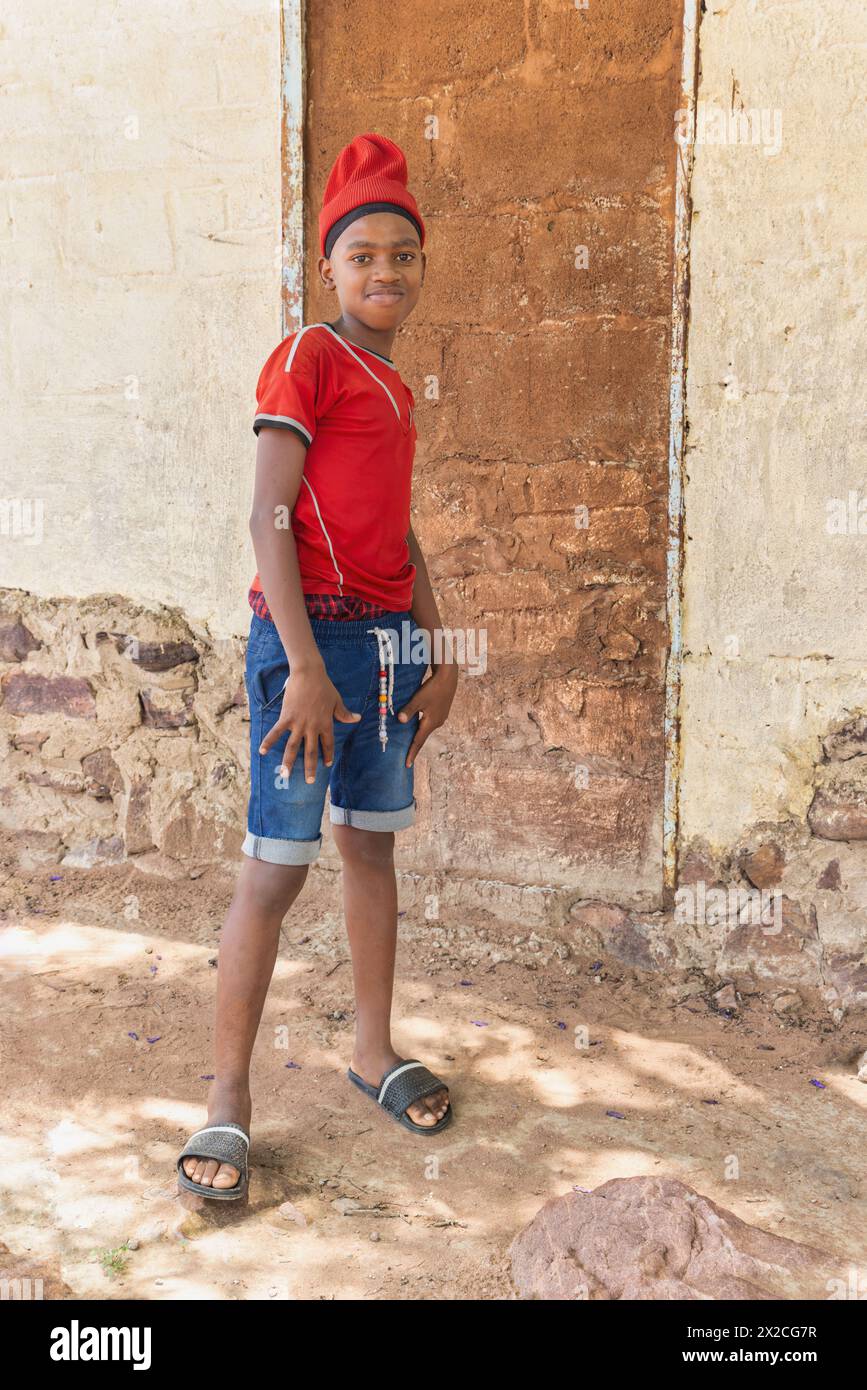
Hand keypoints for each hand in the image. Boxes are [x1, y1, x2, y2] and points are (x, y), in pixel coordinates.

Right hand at [259, 666, 360, 782]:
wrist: (309, 674)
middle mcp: (312, 727)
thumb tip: (357, 718)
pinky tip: (261, 752)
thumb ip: (344, 713)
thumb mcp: (337, 701)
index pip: (328, 744)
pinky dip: (269, 741)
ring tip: (285, 775)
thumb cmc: (324, 686)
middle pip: (311, 751)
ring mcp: (299, 724)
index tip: (326, 765)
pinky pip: (276, 732)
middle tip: (310, 781)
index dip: (327, 755)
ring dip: (289, 762)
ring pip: (293, 747)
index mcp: (326, 724)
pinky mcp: (287, 717)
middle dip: (310, 767)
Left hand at [396, 664, 458, 767]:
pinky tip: (416, 725)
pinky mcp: (441, 711)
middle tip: (406, 758)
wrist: (449, 677)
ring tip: (409, 744)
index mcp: (431, 723)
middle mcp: (437, 723)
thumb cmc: (433, 687)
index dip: (412, 753)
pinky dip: (421, 726)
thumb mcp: (418, 699)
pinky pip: (428, 723)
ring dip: (418, 736)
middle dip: (414, 747)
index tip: (406, 765)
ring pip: (425, 729)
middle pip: (422, 737)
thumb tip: (400, 720)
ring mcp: (440, 717)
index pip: (418, 742)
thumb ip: (409, 710)